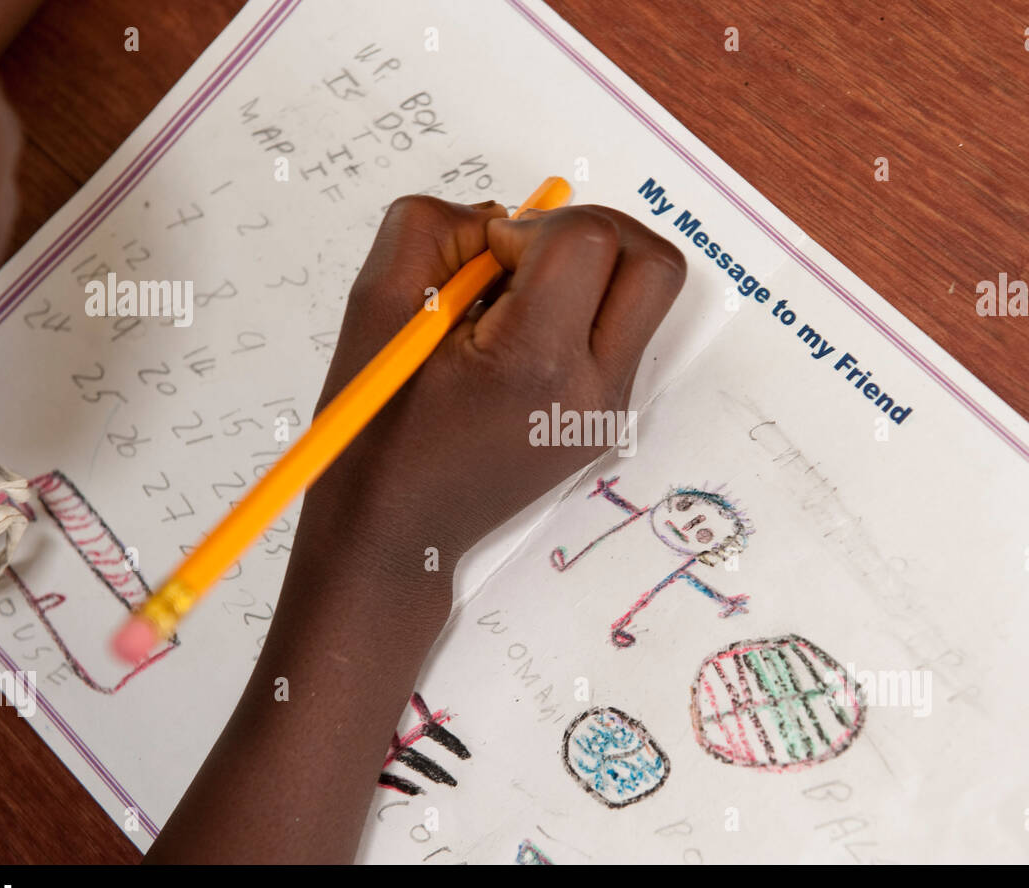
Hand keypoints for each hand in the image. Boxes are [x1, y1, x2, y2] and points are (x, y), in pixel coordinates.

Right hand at [298, 195, 686, 597]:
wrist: (398, 531)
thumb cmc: (375, 430)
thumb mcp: (376, 305)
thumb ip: (432, 228)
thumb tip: (501, 215)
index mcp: (534, 363)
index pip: (589, 241)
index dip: (532, 226)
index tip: (483, 258)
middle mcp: (591, 389)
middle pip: (652, 261)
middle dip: (590, 232)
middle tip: (524, 257)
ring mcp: (608, 409)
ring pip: (647, 294)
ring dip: (593, 268)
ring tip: (522, 297)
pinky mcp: (608, 418)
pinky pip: (622, 331)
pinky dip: (583, 308)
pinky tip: (522, 336)